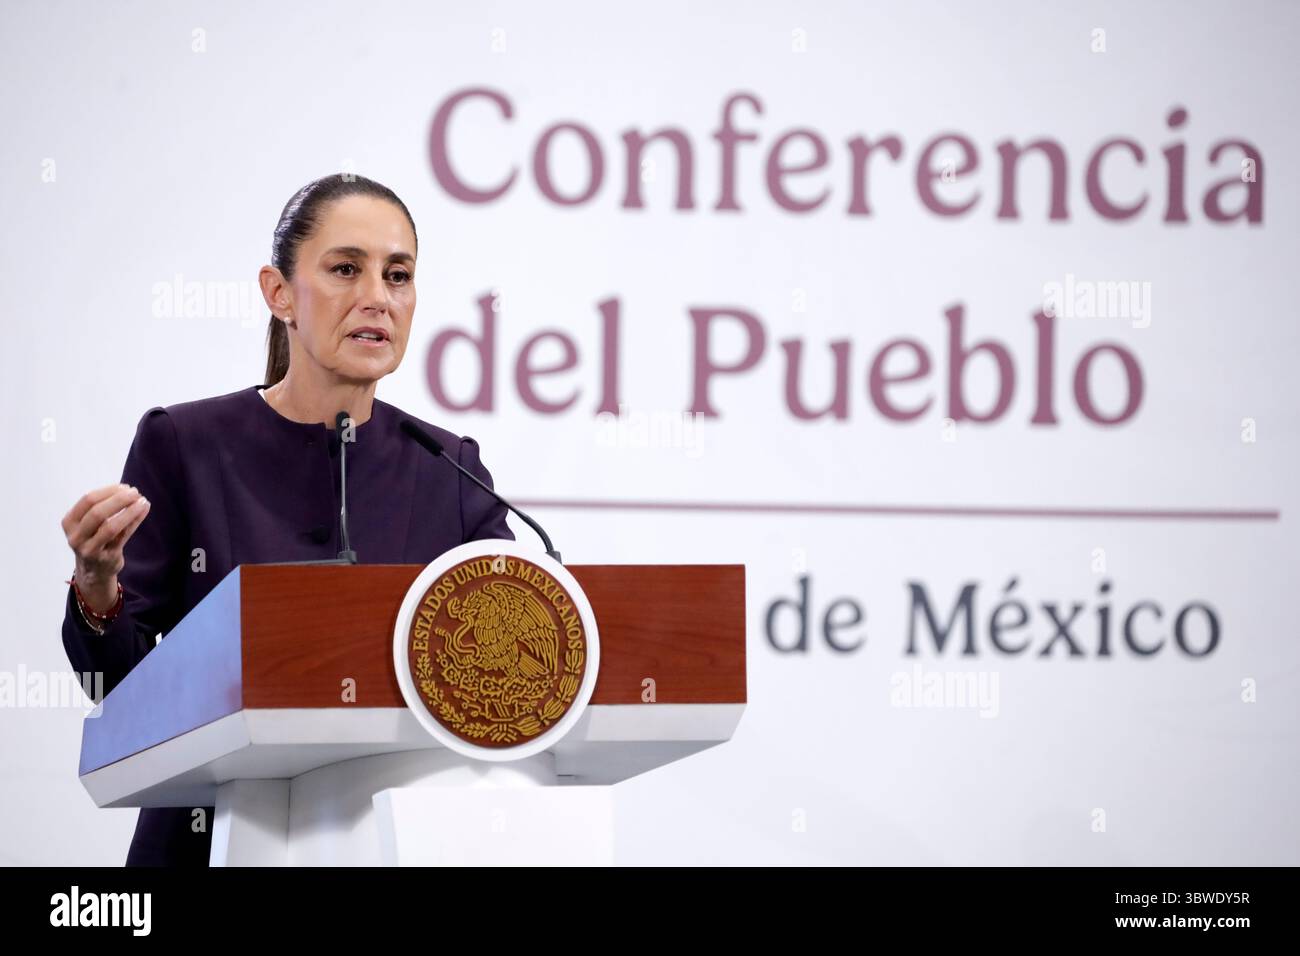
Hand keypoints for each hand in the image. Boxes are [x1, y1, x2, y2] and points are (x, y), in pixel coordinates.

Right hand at [62, 483, 150, 613]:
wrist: (93, 571)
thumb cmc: (94, 539)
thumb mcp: (89, 523)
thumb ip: (103, 507)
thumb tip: (129, 490)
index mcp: (69, 522)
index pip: (88, 500)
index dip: (108, 491)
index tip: (125, 487)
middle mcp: (76, 537)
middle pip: (97, 513)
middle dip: (118, 499)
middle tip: (135, 492)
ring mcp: (90, 549)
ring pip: (110, 527)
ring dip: (129, 511)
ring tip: (142, 501)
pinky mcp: (106, 557)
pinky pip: (123, 536)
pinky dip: (135, 520)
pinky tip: (144, 510)